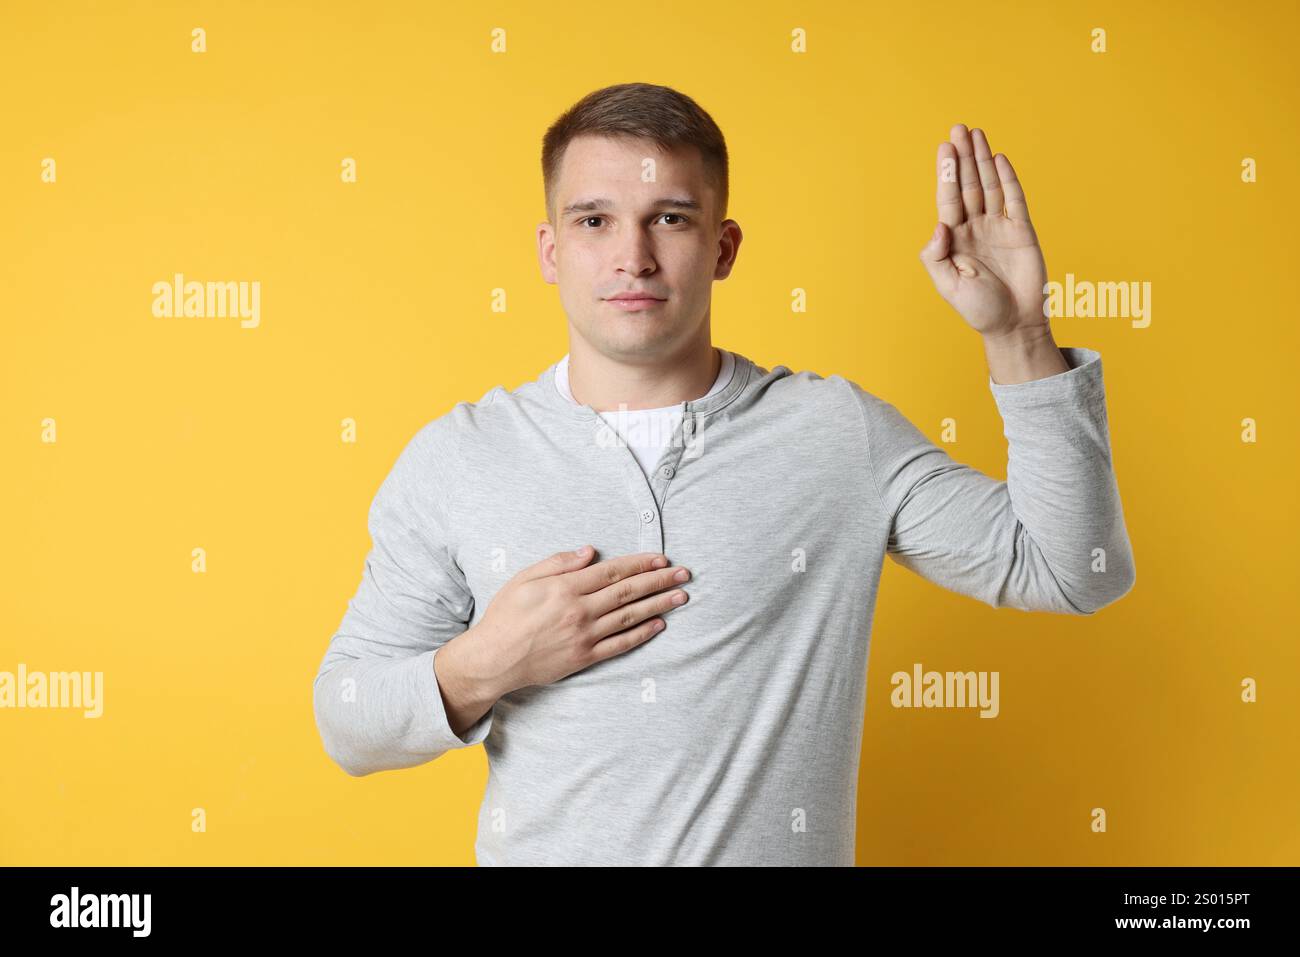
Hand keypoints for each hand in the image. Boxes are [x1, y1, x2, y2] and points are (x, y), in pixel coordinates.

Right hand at [459, 547, 690, 695]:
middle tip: (684, 573)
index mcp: (566, 588)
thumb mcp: (524, 578)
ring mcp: (585, 636)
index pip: (613, 571)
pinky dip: (642, 633)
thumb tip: (589, 551)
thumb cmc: (506, 614)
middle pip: (629, 591)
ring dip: (659, 604)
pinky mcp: (585, 657)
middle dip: (660, 580)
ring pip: (630, 616)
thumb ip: (558, 563)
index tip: (661, 558)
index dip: (640, 563)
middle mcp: (580, 611)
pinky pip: (621, 644)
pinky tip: (659, 624)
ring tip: (681, 596)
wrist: (493, 658)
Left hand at [919, 124, 1047, 337]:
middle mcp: (975, 228)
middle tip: (959, 128)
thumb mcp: (948, 285)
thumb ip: (936, 256)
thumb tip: (939, 225)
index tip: (945, 147)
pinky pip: (1014, 199)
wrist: (1014, 324)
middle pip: (968, 185)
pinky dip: (1007, 179)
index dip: (947, 173)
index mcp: (953, 239)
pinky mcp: (1021, 230)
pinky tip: (999, 159)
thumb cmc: (978, 309)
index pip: (948, 199)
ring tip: (977, 134)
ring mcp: (998, 227)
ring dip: (982, 160)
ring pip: (989, 186)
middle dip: (963, 157)